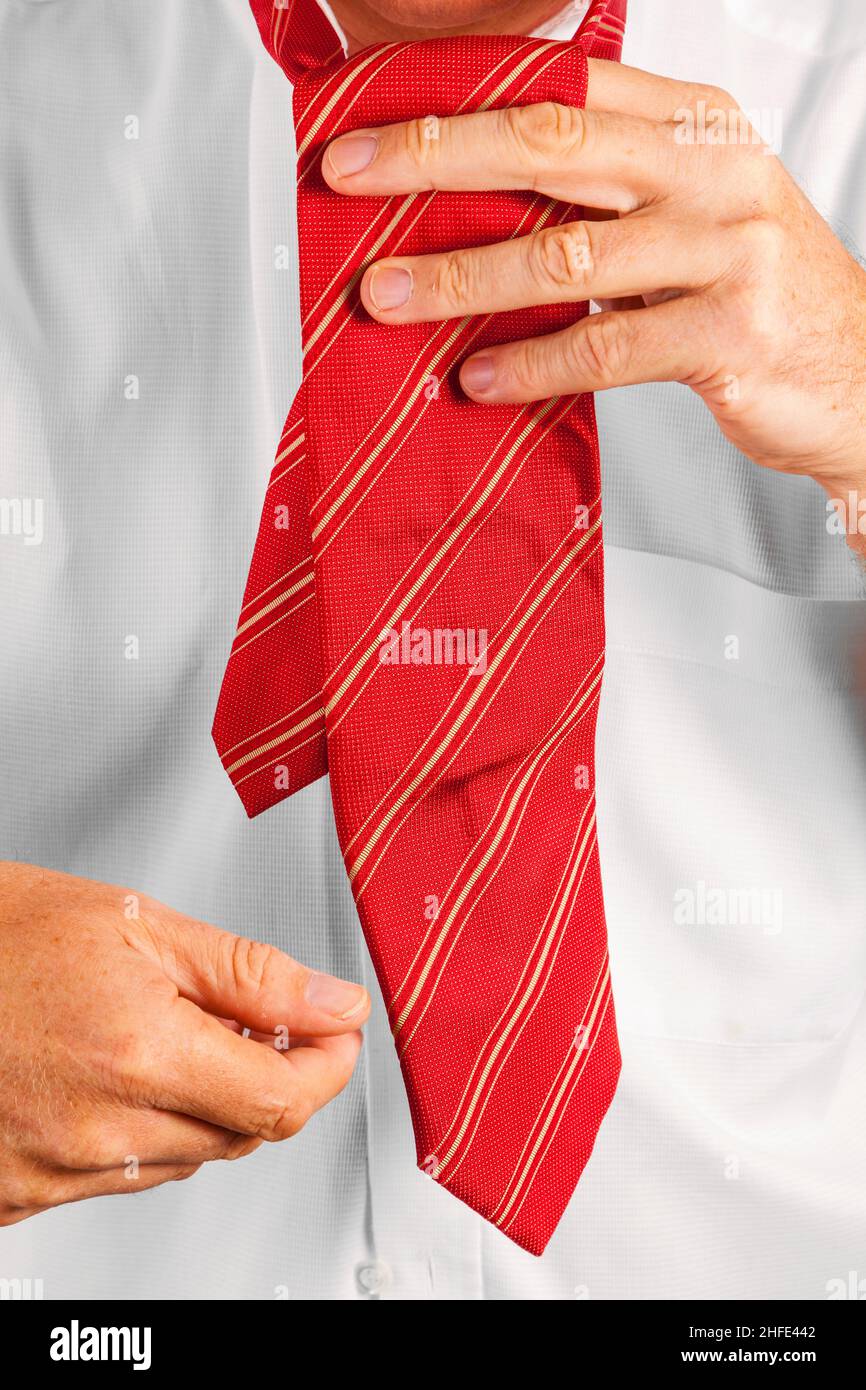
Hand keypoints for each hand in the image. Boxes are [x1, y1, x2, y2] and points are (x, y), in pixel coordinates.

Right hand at [0, 862, 368, 1224]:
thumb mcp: (137, 925)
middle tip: (257, 1018)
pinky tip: (122, 1072)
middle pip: (242, 1134)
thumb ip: (248, 973)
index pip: (283, 1100)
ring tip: (173, 1031)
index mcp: (137, 1054)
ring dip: (209, 1102)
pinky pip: (124, 1177)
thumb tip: (333, 1004)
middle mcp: (98, 1131)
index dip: (329, 1066)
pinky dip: (148, 1128)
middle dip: (271, 1076)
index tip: (336, 1033)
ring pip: (188, 1157)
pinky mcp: (22, 1195)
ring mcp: (55, 1173)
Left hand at [324, 60, 865, 553]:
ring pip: (566, 252)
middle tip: (349, 182)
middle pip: (551, 143)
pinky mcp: (730, 333)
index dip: (455, 103)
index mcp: (694, 123)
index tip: (366, 131)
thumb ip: (601, 197)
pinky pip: (606, 343)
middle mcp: (712, 170)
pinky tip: (476, 375)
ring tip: (388, 298)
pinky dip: (530, 362)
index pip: (559, 87)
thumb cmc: (753, 295)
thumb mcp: (686, 217)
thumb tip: (463, 205)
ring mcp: (728, 248)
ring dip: (461, 276)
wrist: (858, 376)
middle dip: (436, 159)